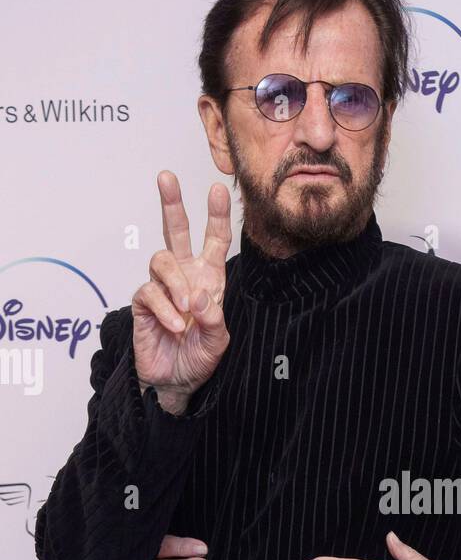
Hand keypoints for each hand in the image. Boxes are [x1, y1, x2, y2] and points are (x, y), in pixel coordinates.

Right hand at [131, 172, 231, 401]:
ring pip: (161, 259)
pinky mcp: (143, 303)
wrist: (175, 382)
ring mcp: (162, 288)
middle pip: (176, 231)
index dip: (217, 217)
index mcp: (208, 279)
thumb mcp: (218, 342)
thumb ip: (214, 320)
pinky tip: (175, 325)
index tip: (218, 190)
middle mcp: (184, 276)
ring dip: (176, 283)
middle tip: (166, 177)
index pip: (214, 242)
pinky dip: (165, 309)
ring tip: (186, 309)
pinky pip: (150, 293)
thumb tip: (200, 297)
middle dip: (172, 203)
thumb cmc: (198, 358)